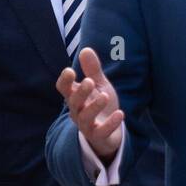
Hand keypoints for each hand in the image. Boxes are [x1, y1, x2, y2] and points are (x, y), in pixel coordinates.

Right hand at [56, 47, 122, 163]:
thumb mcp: (99, 85)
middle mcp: (77, 111)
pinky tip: (120, 114)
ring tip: (105, 96)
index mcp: (75, 97)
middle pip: (73, 102)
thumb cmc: (99, 105)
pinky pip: (101, 132)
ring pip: (85, 118)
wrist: (109, 132)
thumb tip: (85, 49)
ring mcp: (86, 125)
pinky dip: (110, 124)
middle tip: (89, 81)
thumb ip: (92, 70)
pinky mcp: (98, 136)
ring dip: (94, 106)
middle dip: (80, 92)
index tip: (70, 71)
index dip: (65, 81)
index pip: (64, 89)